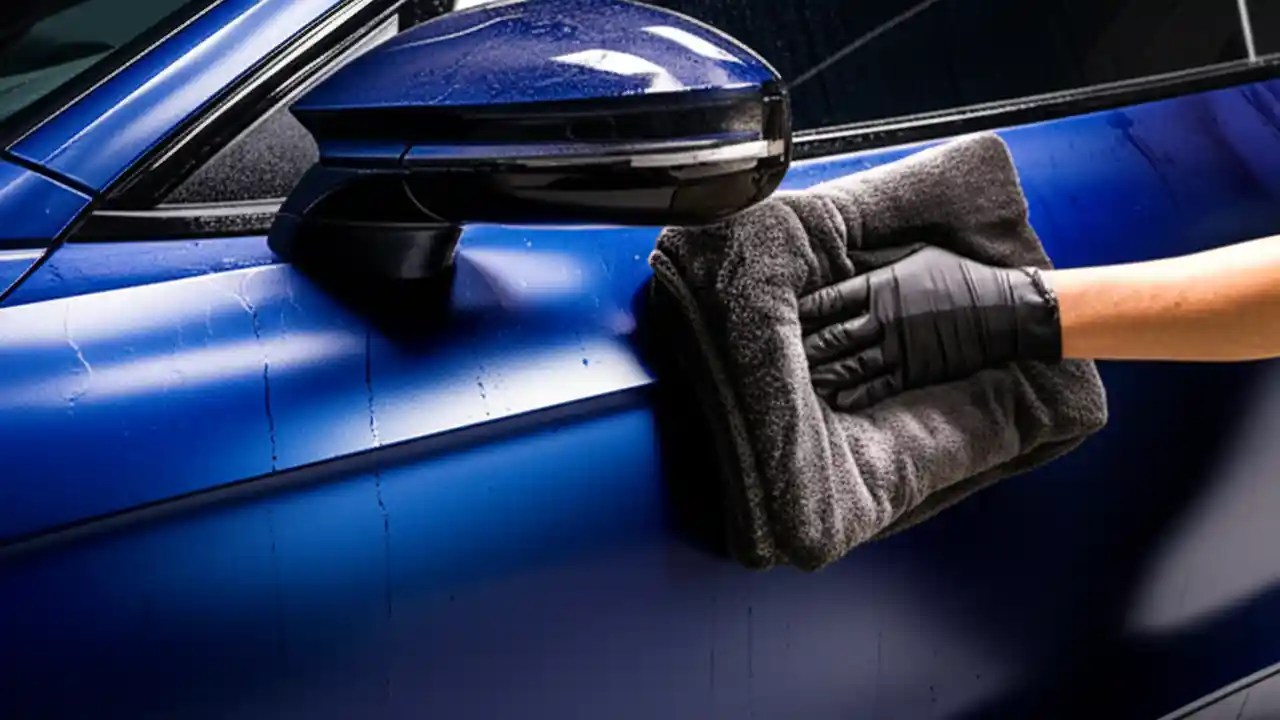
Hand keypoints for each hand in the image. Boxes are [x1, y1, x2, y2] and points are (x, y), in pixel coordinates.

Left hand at [798, 247, 1061, 410]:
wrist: (1003, 309)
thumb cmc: (959, 276)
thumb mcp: (917, 254)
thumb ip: (879, 260)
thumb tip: (846, 255)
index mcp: (882, 285)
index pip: (831, 298)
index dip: (805, 309)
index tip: (784, 315)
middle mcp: (885, 318)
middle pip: (833, 335)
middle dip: (805, 346)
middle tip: (780, 354)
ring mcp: (899, 348)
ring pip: (849, 363)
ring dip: (823, 373)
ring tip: (800, 379)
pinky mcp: (914, 370)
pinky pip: (877, 385)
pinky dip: (854, 393)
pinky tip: (835, 399)